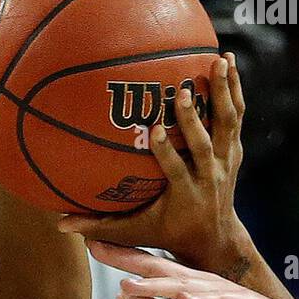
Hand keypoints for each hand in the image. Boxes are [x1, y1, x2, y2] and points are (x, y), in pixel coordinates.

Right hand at [59, 54, 249, 273]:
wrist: (214, 238)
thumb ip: (101, 227)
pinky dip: (234, 88)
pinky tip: (228, 60)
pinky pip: (236, 115)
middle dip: (194, 119)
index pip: (176, 171)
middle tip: (183, 89)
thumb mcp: (136, 233)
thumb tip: (61, 224)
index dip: (167, 152)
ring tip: (219, 59)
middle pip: (204, 145)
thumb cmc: (168, 233)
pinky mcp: (233, 150)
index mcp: (186, 195)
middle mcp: (209, 177)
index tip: (154, 129)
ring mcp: (226, 162)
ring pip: (227, 123)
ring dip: (224, 92)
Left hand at [89, 240, 298, 298]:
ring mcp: (220, 292)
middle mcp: (200, 282)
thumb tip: (123, 297)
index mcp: (186, 287)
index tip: (91, 245)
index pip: (147, 269)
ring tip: (127, 277)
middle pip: (158, 265)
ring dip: (156, 279)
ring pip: (184, 282)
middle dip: (126, 255)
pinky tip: (183, 297)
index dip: (119, 257)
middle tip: (96, 242)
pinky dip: (199, 298)